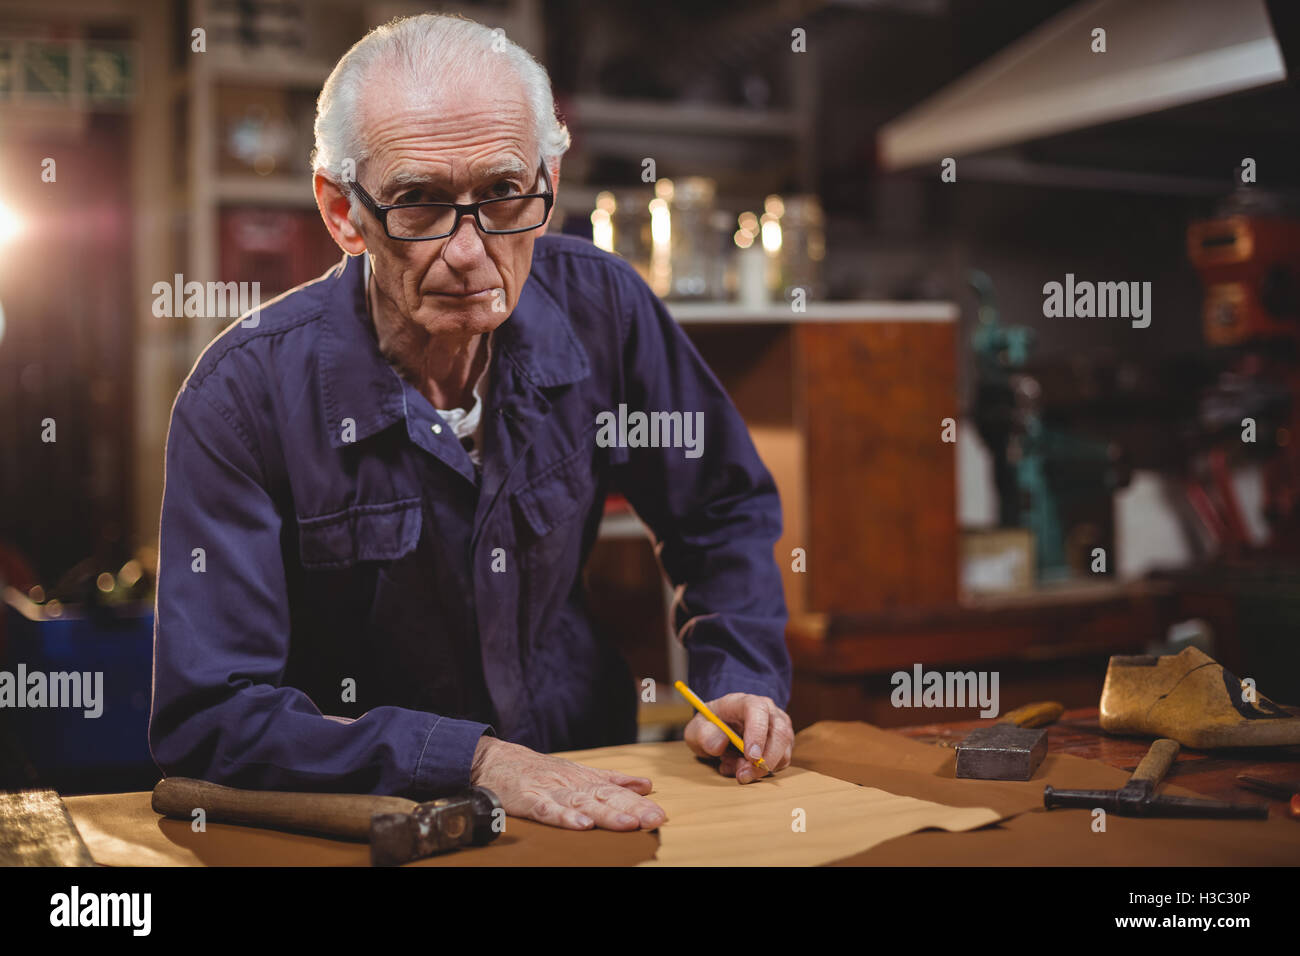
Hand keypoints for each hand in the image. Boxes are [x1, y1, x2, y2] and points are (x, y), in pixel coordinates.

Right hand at [470, 736, 666, 830]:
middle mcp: (571, 784)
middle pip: (605, 797)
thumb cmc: (539, 771)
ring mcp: (550, 791)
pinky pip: (547, 809)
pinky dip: (564, 816)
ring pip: (581, 803)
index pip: (616, 792)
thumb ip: (612, 779)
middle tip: (654, 818)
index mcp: (584, 780)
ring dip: (605, 814)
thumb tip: (646, 784)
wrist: (494, 760)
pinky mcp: (527, 799)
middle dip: (631, 808)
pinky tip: (580, 824)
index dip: (638, 803)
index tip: (661, 814)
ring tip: (627, 823)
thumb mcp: (578, 772)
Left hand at [683, 693, 794, 782]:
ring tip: (734, 767)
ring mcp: (779, 726)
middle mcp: (767, 711)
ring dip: (759, 769)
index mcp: (744, 701)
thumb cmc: (710, 727)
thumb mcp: (697, 729)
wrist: (719, 731)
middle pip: (779, 733)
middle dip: (763, 760)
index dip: (757, 732)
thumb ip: (703, 734)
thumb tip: (720, 745)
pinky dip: (762, 771)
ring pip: (783, 751)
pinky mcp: (783, 744)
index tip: (750, 756)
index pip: (757, 709)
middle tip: (743, 775)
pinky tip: (742, 767)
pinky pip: (781, 762)